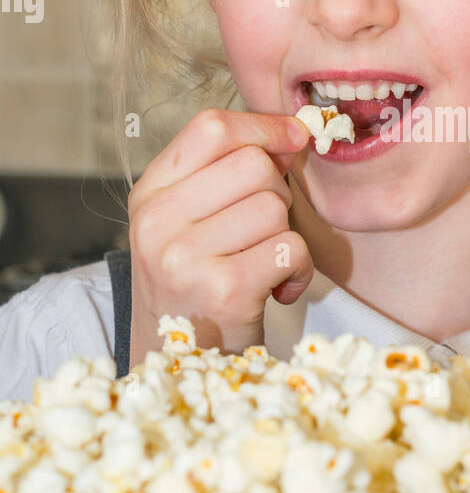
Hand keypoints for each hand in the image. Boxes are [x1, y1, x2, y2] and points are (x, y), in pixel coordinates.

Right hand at [127, 108, 311, 363]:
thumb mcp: (189, 222)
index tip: (291, 140)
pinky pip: (290, 248)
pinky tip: (278, 289)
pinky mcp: (223, 289)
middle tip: (262, 233)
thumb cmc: (197, 285)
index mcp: (149, 194)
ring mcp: (185, 256)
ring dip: (287, 237)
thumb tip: (292, 133)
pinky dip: (298, 269)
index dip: (262, 126)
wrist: (180, 366)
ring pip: (275, 207)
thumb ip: (227, 173)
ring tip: (265, 266)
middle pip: (254, 165)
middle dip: (277, 193)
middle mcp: (157, 222)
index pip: (211, 128)